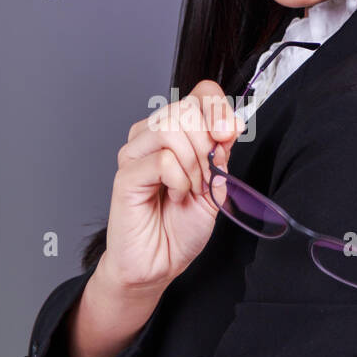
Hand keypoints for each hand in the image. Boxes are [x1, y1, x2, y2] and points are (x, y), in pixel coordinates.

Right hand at [101, 79, 244, 292]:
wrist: (160, 262)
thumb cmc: (181, 226)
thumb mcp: (215, 184)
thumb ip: (221, 151)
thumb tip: (230, 123)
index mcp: (176, 132)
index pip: (199, 94)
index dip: (218, 107)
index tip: (229, 134)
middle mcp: (152, 136)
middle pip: (186, 108)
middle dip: (208, 145)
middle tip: (207, 178)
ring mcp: (136, 153)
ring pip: (172, 127)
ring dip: (193, 164)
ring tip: (191, 189)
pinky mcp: (126, 174)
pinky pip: (163, 160)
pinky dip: (179, 181)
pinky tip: (173, 196)